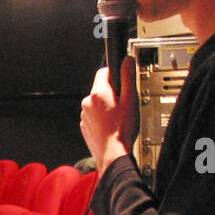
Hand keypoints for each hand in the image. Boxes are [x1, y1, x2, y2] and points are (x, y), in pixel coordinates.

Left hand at [80, 55, 137, 173]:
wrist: (113, 154)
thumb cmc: (122, 129)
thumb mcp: (130, 99)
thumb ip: (128, 76)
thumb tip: (127, 60)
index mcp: (98, 93)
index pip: (103, 72)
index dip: (114, 74)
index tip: (122, 80)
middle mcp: (87, 103)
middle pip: (100, 89)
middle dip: (112, 93)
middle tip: (124, 103)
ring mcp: (84, 116)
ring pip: (97, 104)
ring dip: (107, 107)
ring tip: (119, 118)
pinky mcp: (85, 127)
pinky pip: (94, 117)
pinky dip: (102, 119)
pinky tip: (112, 126)